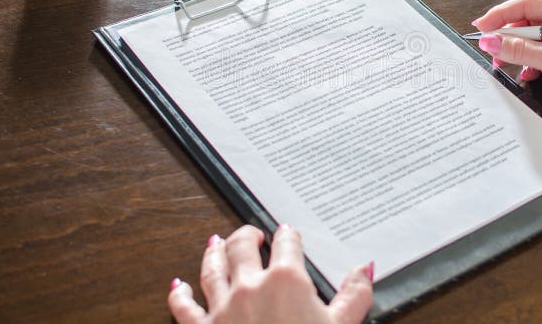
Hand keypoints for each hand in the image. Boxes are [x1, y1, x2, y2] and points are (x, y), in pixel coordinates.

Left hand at [168, 224, 373, 323]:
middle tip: (252, 234)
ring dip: (213, 252)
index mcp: (285, 280)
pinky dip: (179, 294)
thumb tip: (364, 269)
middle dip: (247, 235)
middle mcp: (250, 286)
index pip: (286, 242)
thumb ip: (354, 295)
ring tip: (215, 243)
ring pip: (211, 268)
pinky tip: (177, 286)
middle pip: (241, 245)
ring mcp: (222, 307)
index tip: (288, 233)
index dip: (288, 234)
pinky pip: (183, 307)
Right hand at [472, 0, 541, 127]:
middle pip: (527, 20)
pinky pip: (540, 50)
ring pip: (532, 38)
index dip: (500, 15)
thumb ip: (518, 49)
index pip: (527, 4)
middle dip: (508, 37)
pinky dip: (530, 61)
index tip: (481, 26)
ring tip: (505, 64)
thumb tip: (489, 40)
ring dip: (518, 52)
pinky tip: (528, 73)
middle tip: (491, 50)